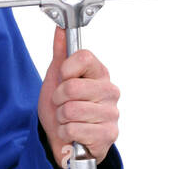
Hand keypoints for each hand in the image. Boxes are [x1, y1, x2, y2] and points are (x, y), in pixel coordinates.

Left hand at [38, 26, 120, 168]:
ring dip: (61, 118)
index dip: (65, 70)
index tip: (63, 79)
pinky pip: (74, 129)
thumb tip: (60, 28)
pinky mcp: (108, 134)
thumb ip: (60, 53)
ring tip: (67, 120)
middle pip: (72, 87)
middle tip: (62, 105)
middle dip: (58, 99)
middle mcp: (109, 91)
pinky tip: (72, 133)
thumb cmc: (62, 108)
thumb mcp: (56, 79)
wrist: (62, 140)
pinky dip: (66, 133)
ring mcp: (111, 113)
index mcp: (99, 74)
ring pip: (71, 110)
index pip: (84, 57)